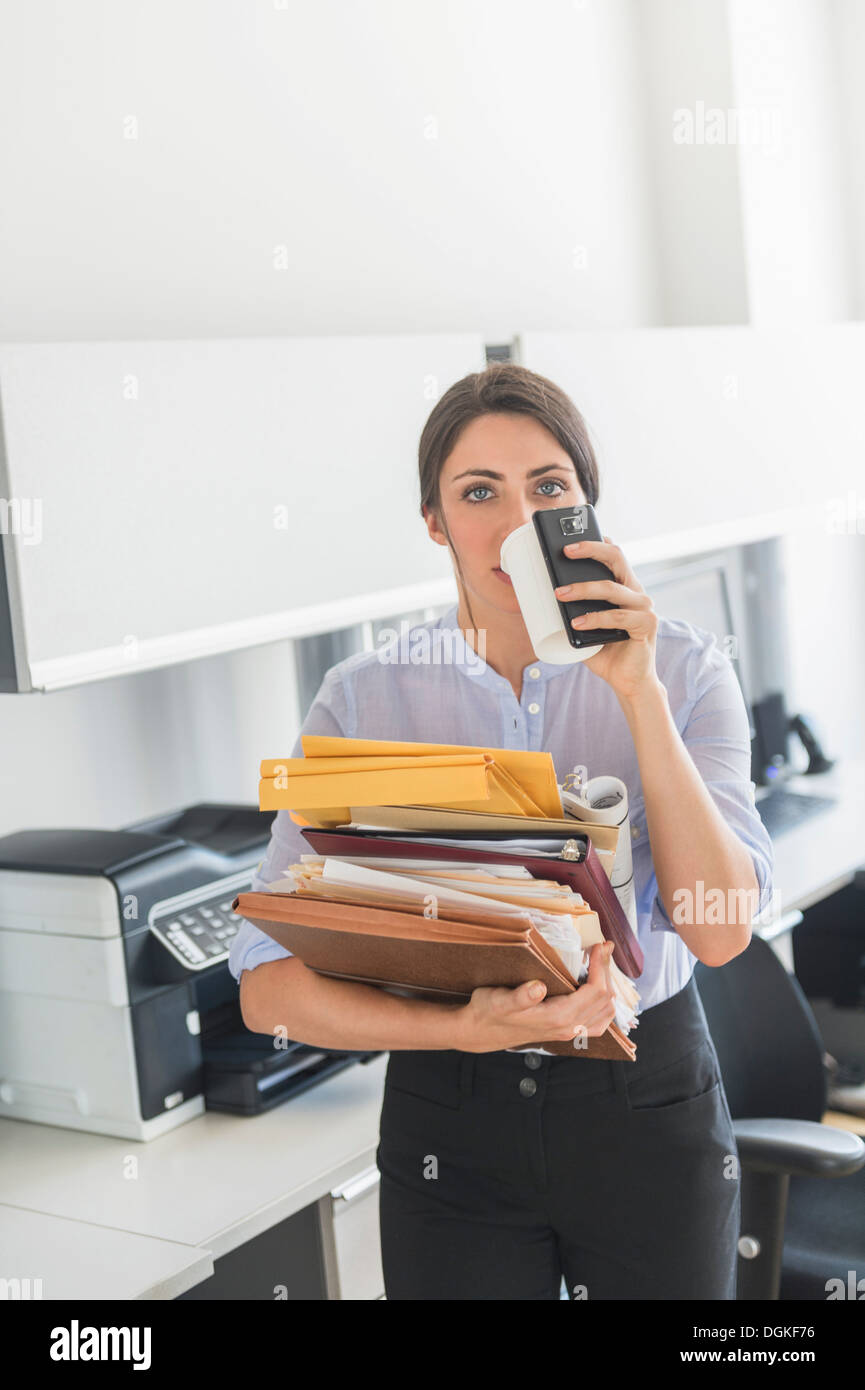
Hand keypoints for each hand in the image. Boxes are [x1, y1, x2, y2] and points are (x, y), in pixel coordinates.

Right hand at [457, 941, 617, 1052]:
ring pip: (606, 1012)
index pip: (595, 991)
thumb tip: (539, 987)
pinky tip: (598, 988)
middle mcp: (569, 1028)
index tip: (599, 945)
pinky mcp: (567, 1032)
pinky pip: (599, 1022)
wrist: (481, 1031)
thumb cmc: (489, 1012)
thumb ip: (520, 996)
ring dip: (608, 985)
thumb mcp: (499, 1000)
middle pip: (605, 999)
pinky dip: (604, 1003)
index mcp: (558, 1018)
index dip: (601, 966)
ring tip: (601, 962)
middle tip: (602, 947)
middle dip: (607, 970)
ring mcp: (570, 1032)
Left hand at [553, 535, 659, 699]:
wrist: (628, 681)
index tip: (570, 537)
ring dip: (583, 589)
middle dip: (590, 549)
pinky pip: (618, 617)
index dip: (595, 541)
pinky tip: (577, 622)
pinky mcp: (646, 625)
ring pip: (612, 588)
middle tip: (565, 551)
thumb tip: (538, 599)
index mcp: (624, 586)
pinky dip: (595, 618)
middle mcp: (636, 592)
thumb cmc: (605, 651)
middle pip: (617, 558)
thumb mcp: (584, 625)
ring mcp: (644, 607)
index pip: (612, 554)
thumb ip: (572, 610)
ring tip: (559, 593)